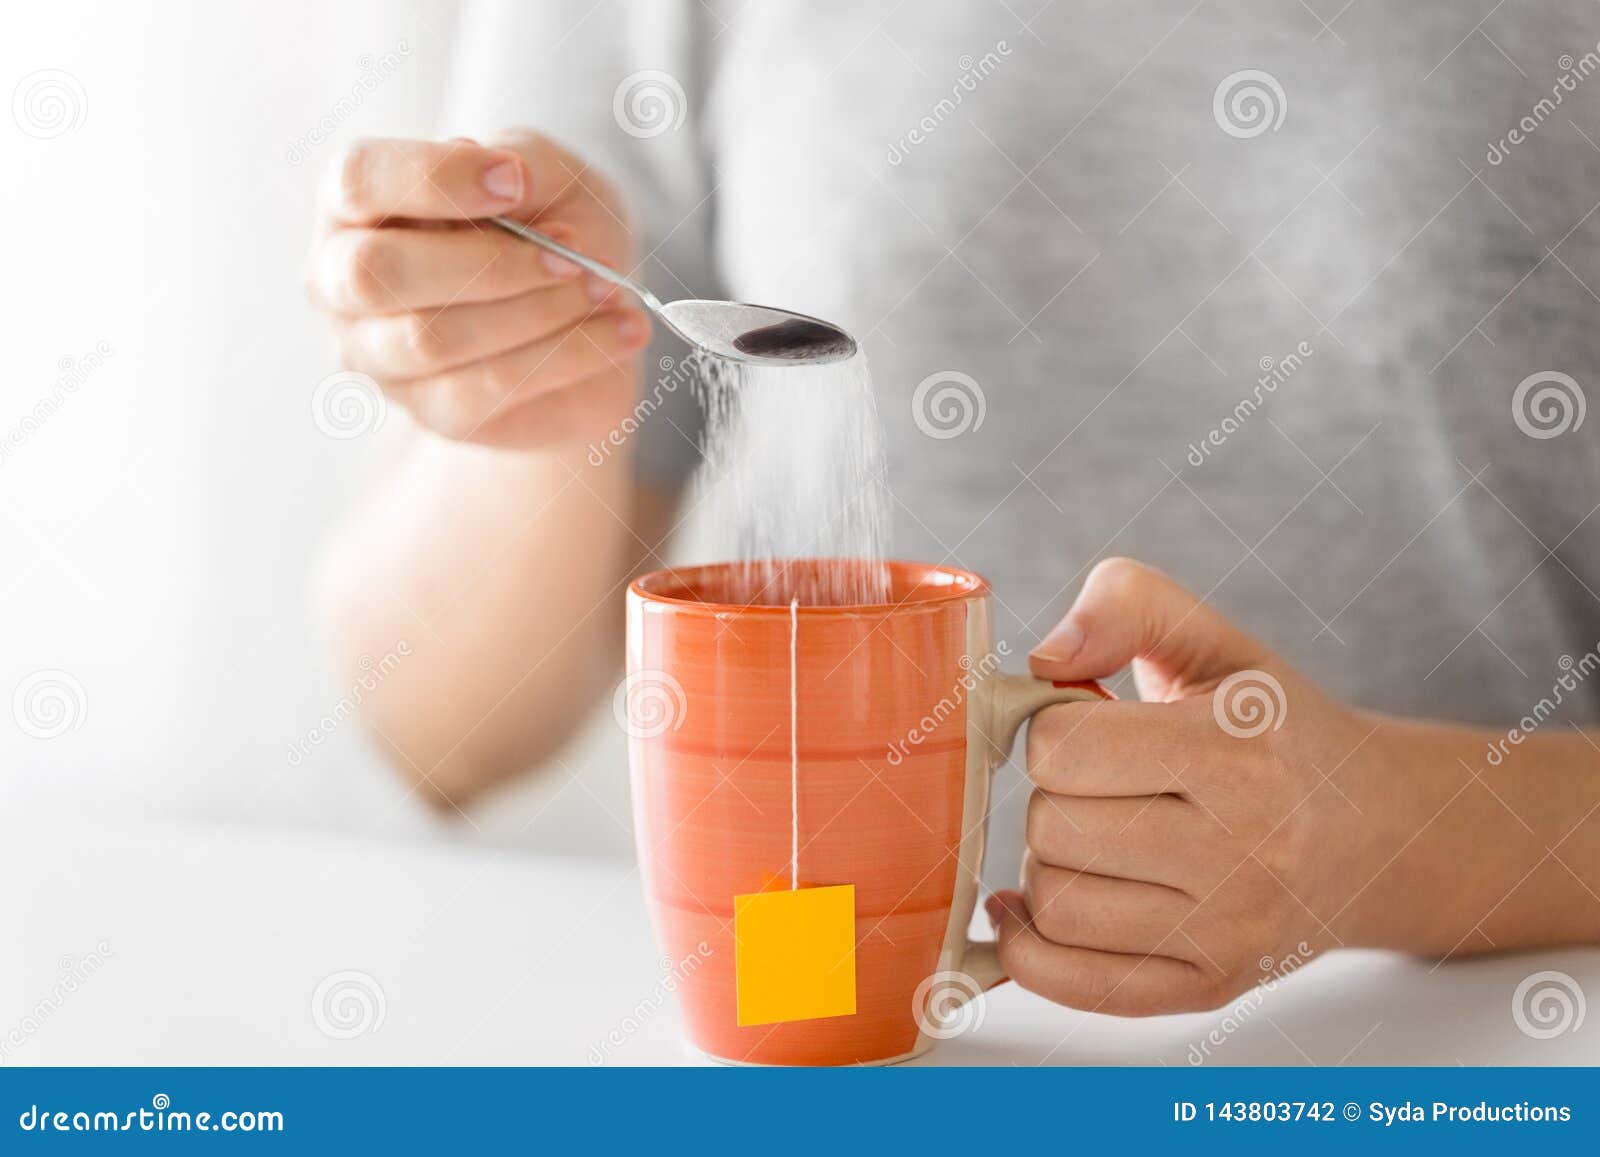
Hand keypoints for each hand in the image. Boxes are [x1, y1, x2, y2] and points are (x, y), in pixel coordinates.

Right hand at [307, 133, 649, 448]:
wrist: (591, 317)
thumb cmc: (553, 227)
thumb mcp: (552, 175)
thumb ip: (522, 163)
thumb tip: (497, 170)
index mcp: (354, 205)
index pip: (357, 181)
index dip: (432, 178)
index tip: (515, 180)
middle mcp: (344, 285)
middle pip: (377, 273)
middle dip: (486, 261)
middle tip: (571, 253)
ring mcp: (381, 359)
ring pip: (434, 338)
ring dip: (537, 309)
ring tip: (607, 288)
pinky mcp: (436, 414)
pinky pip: (489, 389)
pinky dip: (567, 355)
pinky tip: (622, 330)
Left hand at [985, 557, 1379, 1015]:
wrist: (1382, 833)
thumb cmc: (1280, 731)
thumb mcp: (1216, 642)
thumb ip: (1127, 604)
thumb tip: (1043, 656)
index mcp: (1238, 749)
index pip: (1063, 749)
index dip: (1051, 729)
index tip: (1085, 726)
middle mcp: (1243, 848)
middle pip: (1052, 827)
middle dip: (1054, 795)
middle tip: (1097, 784)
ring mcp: (1229, 928)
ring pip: (1055, 905)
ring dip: (1047, 866)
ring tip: (1092, 837)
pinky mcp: (1211, 985)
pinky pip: (1076, 984)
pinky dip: (1030, 948)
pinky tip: (1031, 909)